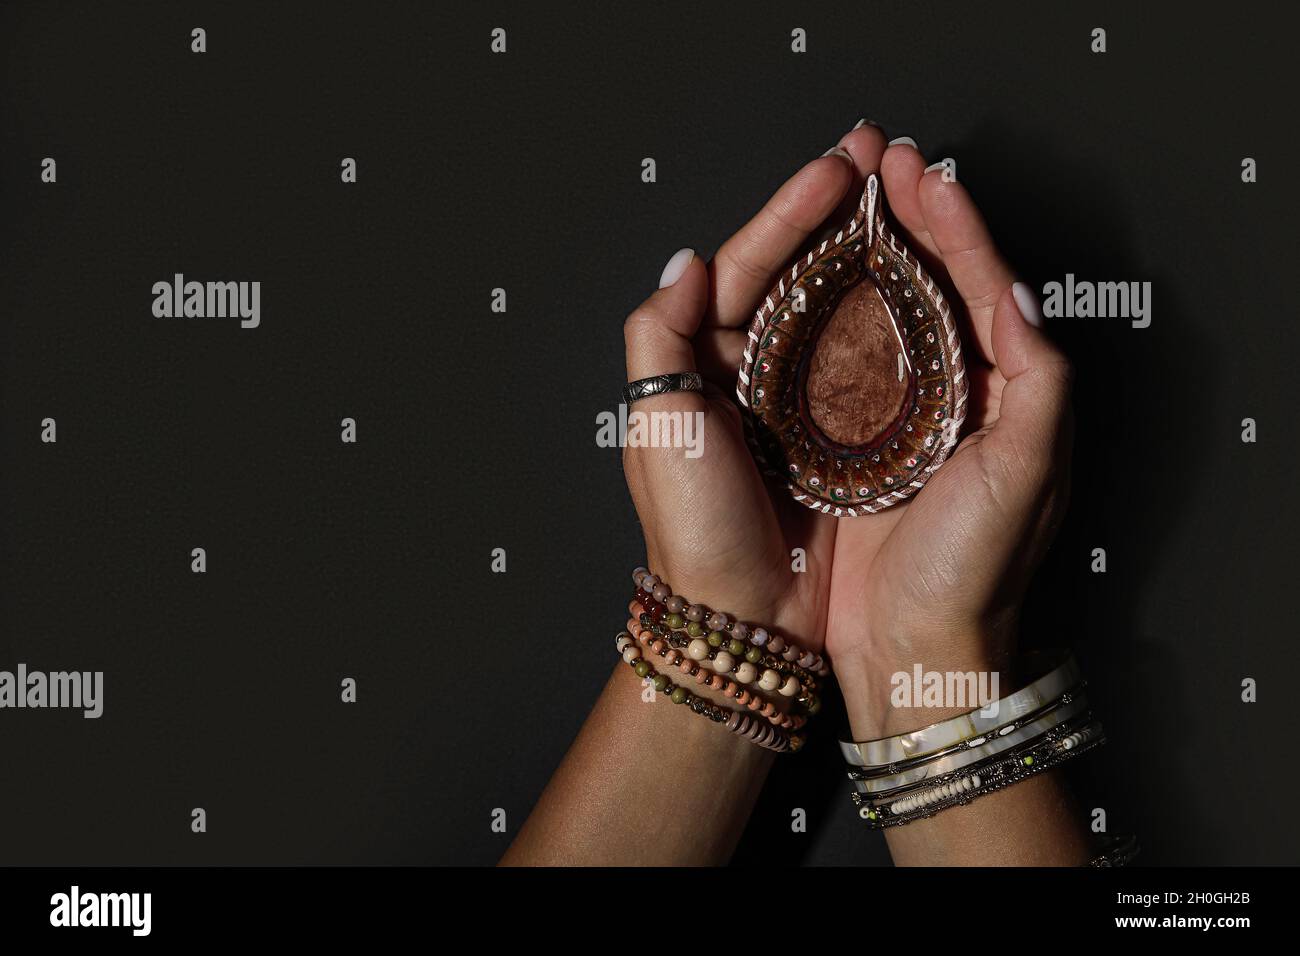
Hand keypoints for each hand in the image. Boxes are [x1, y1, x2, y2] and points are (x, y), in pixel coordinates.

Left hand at [620, 136, 880, 650]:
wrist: (745, 615)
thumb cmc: (694, 528)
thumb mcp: (656, 424)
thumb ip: (658, 334)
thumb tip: (689, 259)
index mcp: (699, 360)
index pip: (746, 265)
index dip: (790, 211)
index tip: (835, 169)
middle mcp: (747, 372)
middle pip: (794, 274)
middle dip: (833, 215)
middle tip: (876, 160)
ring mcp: (796, 400)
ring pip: (834, 307)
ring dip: (865, 253)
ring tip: (903, 204)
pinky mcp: (838, 433)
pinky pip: (865, 359)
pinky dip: (886, 317)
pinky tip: (913, 283)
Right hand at [823, 131, 1074, 736]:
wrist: (911, 652)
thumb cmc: (974, 572)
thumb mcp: (1029, 472)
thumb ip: (1036, 378)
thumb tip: (1017, 291)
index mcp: (1002, 393)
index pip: (981, 282)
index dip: (952, 221)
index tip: (916, 171)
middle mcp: (950, 397)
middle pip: (930, 283)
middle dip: (906, 217)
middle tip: (876, 160)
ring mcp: (894, 417)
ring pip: (880, 312)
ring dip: (861, 252)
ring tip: (840, 200)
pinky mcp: (843, 443)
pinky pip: (833, 360)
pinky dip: (822, 313)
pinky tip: (803, 282)